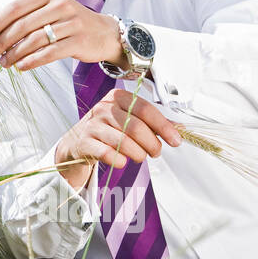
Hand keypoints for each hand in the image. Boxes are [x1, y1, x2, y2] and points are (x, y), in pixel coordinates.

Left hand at [0, 0, 125, 71]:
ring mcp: (71, 22)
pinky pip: (49, 53)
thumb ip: (18, 18)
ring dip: (14, 54)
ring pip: (34, 40)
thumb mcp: (45, 14)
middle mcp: (60, 5)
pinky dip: (32, 61)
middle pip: (22, 25)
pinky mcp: (79, 41)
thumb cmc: (67, 24)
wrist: (104, 33)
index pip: (15, 7)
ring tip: (4, 63)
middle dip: (1, 42)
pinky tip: (21, 67)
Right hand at [54, 89, 182, 188]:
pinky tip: (122, 161)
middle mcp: (103, 108)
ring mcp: (92, 125)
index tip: (176, 140)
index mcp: (118, 97)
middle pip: (136, 127)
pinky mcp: (84, 142)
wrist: (78, 142)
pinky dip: (120, 161)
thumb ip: (153, 123)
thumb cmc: (108, 129)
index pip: (146, 109)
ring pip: (123, 142)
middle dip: (152, 144)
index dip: (164, 126)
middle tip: (156, 152)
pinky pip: (107, 153)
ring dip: (138, 154)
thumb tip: (179, 128)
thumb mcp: (128, 120)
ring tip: (140, 157)